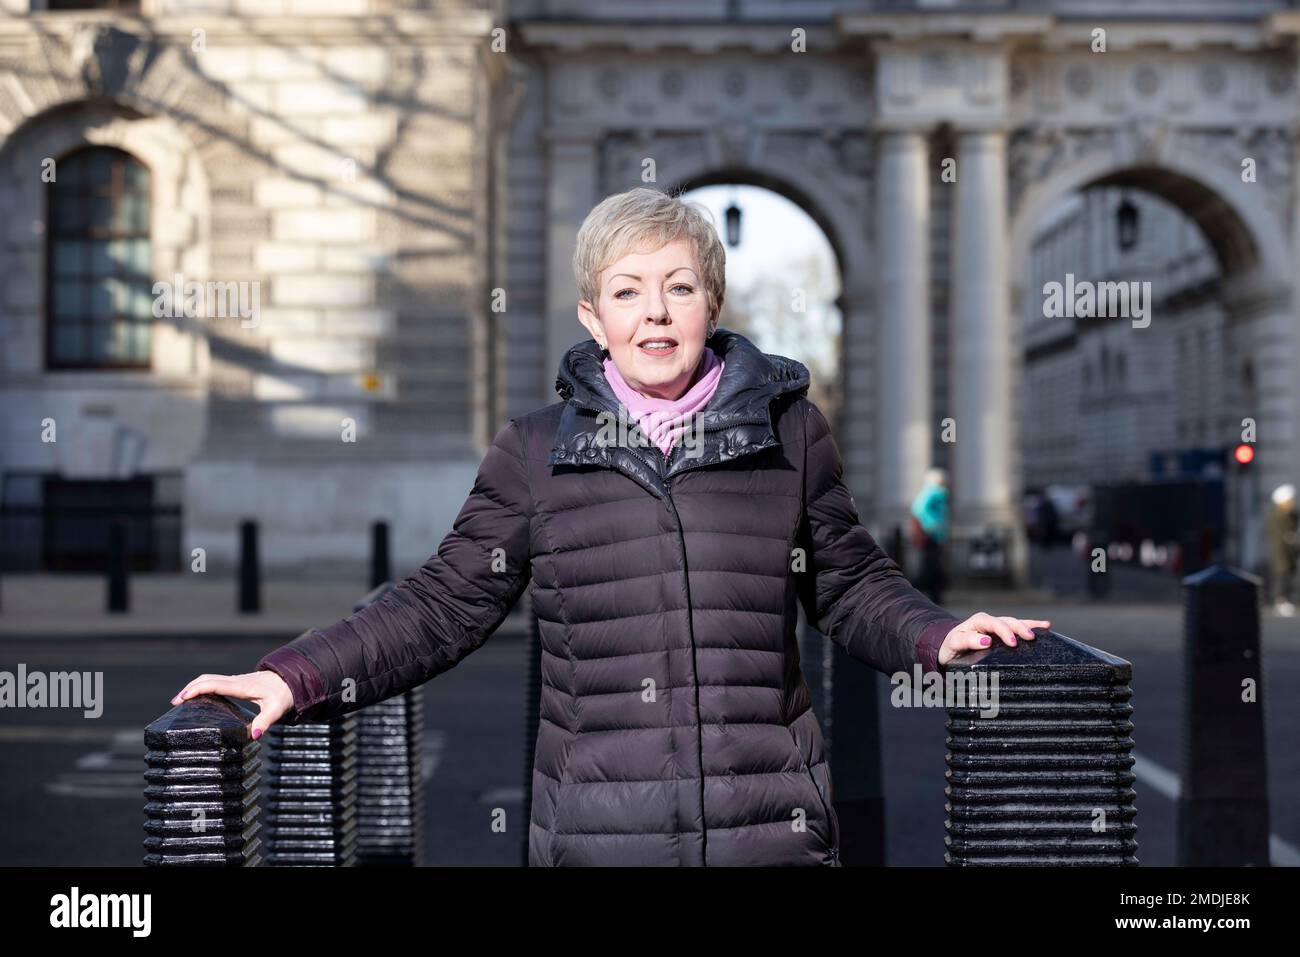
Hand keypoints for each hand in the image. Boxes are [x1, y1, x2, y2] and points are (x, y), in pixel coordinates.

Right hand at [169, 670, 295, 738]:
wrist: (290, 681)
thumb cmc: (283, 695)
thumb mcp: (276, 710)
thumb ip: (265, 722)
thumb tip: (254, 736)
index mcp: (241, 686)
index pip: (214, 683)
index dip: (197, 689)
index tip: (182, 698)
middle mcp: (235, 681)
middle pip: (207, 679)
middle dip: (189, 688)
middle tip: (175, 703)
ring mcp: (235, 681)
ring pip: (209, 679)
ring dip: (194, 687)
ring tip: (180, 701)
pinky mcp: (236, 684)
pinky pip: (215, 682)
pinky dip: (202, 687)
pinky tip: (197, 699)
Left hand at [937, 613, 1049, 667]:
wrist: (950, 648)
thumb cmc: (952, 646)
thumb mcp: (954, 643)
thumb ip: (967, 640)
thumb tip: (985, 640)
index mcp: (978, 622)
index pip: (993, 623)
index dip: (1003, 631)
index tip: (1012, 643)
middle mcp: (989, 622)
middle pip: (1007, 621)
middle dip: (1019, 628)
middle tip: (1030, 638)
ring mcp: (998, 627)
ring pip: (1016, 623)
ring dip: (1030, 625)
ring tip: (1044, 627)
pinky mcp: (1003, 634)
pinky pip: (1018, 628)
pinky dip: (1032, 626)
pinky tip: (1045, 626)